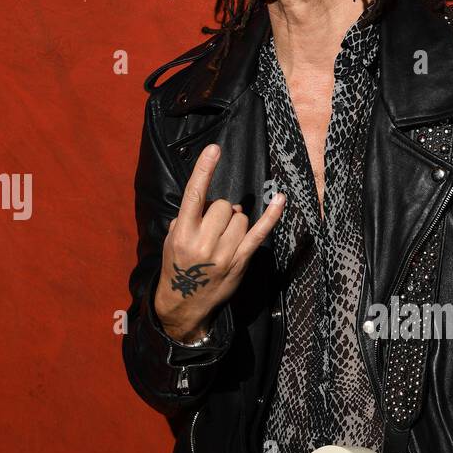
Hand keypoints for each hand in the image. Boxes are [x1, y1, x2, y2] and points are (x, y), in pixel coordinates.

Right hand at [154, 143, 284, 340]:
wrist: (185, 303)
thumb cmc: (178, 265)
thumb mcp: (172, 239)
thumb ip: (188, 217)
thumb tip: (215, 204)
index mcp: (183, 232)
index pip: (194, 194)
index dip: (204, 169)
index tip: (214, 149)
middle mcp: (203, 242)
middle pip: (223, 206)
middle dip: (221, 211)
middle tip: (213, 227)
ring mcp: (224, 253)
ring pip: (240, 218)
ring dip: (235, 221)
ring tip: (223, 238)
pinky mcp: (241, 261)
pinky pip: (260, 233)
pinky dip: (272, 215)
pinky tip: (280, 199)